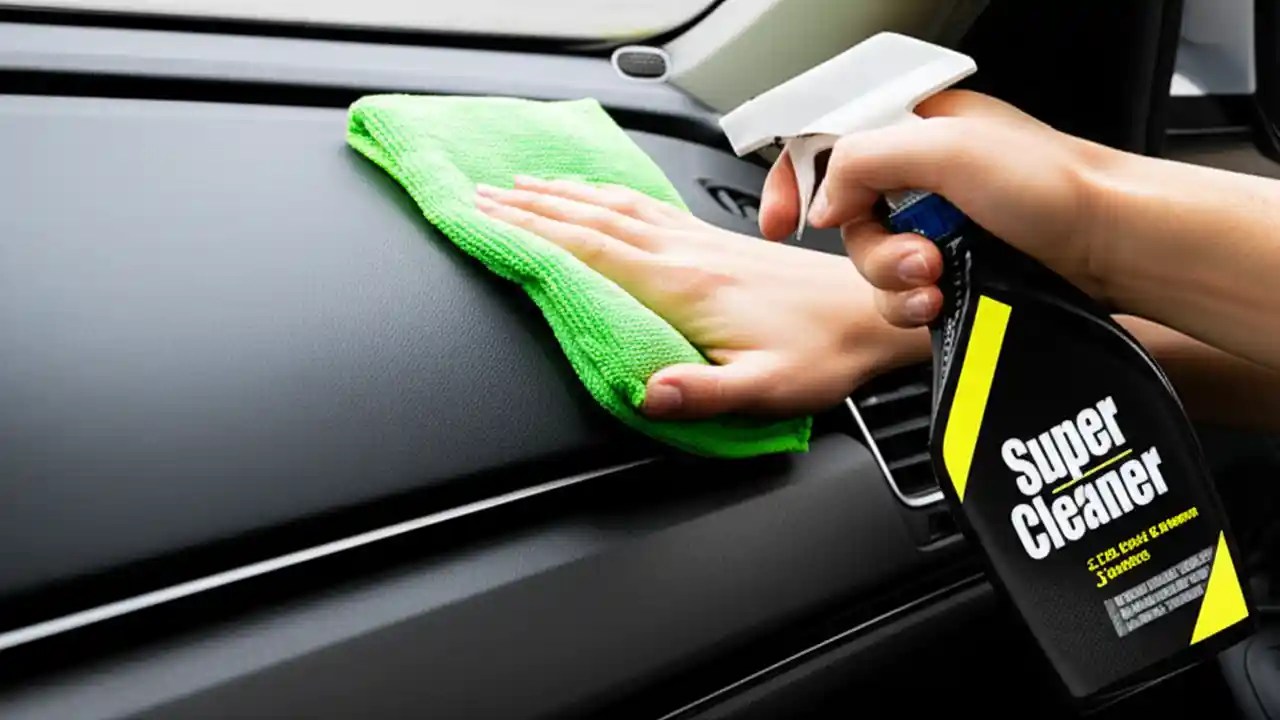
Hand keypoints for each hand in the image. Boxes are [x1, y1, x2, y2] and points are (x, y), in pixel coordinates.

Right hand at [474, 177, 927, 419]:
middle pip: (594, 220)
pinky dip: (610, 196)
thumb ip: (701, 392)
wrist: (876, 310)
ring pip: (618, 207)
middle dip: (533, 206)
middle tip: (484, 193)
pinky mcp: (718, 242)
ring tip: (524, 184)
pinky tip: (602, 195)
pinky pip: (649, 207)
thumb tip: (643, 393)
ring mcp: (702, 242)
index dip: (534, 232)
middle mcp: (687, 253)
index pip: (591, 250)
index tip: (489, 216)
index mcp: (685, 286)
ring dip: (566, 194)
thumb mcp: (763, 389)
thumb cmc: (822, 352)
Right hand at [759, 90, 1111, 327]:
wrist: (1114, 246)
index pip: (825, 144)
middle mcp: (918, 174)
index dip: (792, 181)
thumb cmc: (1055, 184)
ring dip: (893, 280)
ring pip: (869, 262)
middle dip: (869, 246)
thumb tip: (823, 201)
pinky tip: (940, 301)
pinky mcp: (949, 269)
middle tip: (913, 256)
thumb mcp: (946, 148)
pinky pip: (899, 294)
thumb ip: (863, 160)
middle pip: (844, 216)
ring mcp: (934, 225)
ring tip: (935, 280)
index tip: (779, 220)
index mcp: (912, 126)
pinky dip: (910, 304)